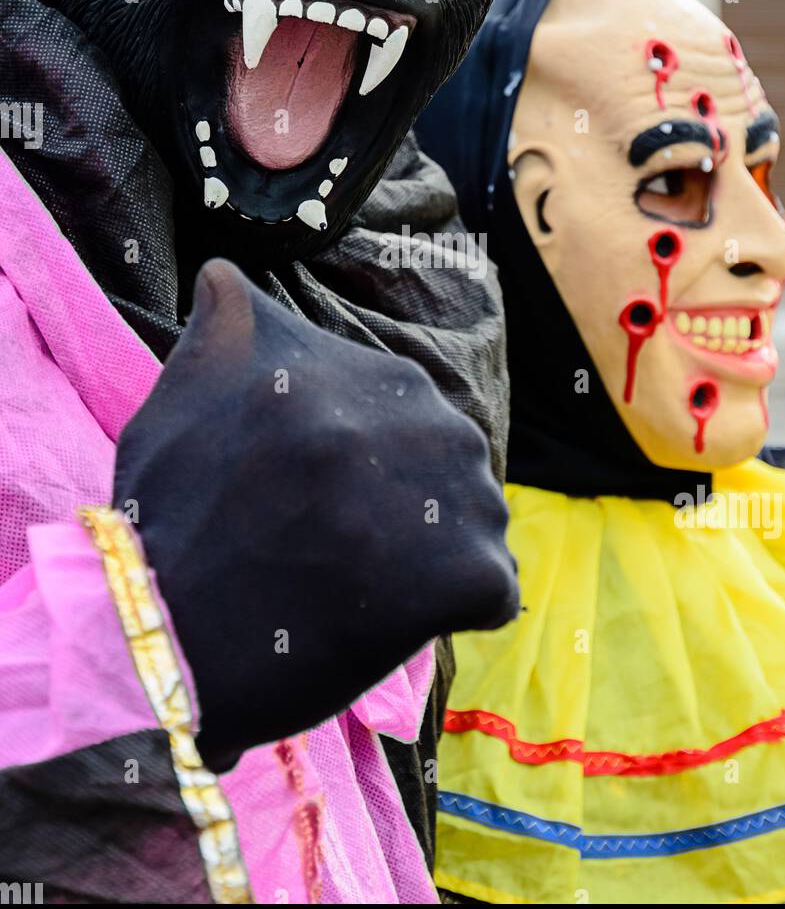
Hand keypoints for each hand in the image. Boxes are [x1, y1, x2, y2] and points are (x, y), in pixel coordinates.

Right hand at [114, 259, 516, 769]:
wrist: (167, 633)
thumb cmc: (168, 516)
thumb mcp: (184, 390)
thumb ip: (225, 326)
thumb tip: (225, 275)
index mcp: (361, 370)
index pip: (395, 408)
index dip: (354, 462)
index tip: (306, 497)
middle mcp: (420, 414)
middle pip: (443, 460)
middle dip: (403, 500)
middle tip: (332, 547)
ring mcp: (454, 491)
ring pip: (476, 520)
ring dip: (436, 552)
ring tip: (363, 587)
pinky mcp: (470, 572)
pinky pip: (493, 589)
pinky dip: (457, 610)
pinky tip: (395, 623)